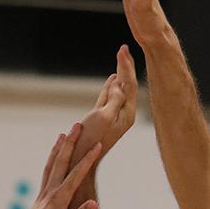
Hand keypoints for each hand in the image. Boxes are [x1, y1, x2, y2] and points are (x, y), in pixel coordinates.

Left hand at [11, 126, 101, 208]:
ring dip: (58, 149)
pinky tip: (53, 161)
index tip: (97, 144)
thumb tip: (94, 204)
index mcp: (58, 199)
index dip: (87, 159)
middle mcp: (49, 192)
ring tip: (63, 135)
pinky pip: (46, 175)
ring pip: (51, 165)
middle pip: (61, 162)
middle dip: (70, 142)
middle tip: (77, 125)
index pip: (76, 174)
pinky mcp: (39, 200)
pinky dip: (51, 163)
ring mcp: (43, 195)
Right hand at [72, 45, 138, 167]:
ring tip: (122, 57)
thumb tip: (119, 85)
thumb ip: (114, 100)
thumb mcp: (103, 117)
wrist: (80, 160)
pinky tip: (113, 78)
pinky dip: (111, 86)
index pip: (129, 84)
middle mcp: (123, 115)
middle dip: (126, 66)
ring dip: (120, 73)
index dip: (126, 66)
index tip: (123, 49)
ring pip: (119, 89)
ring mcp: (113, 117)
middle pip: (127, 85)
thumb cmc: (90, 140)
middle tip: (124, 48)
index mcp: (126, 114)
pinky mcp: (102, 119)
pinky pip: (109, 97)